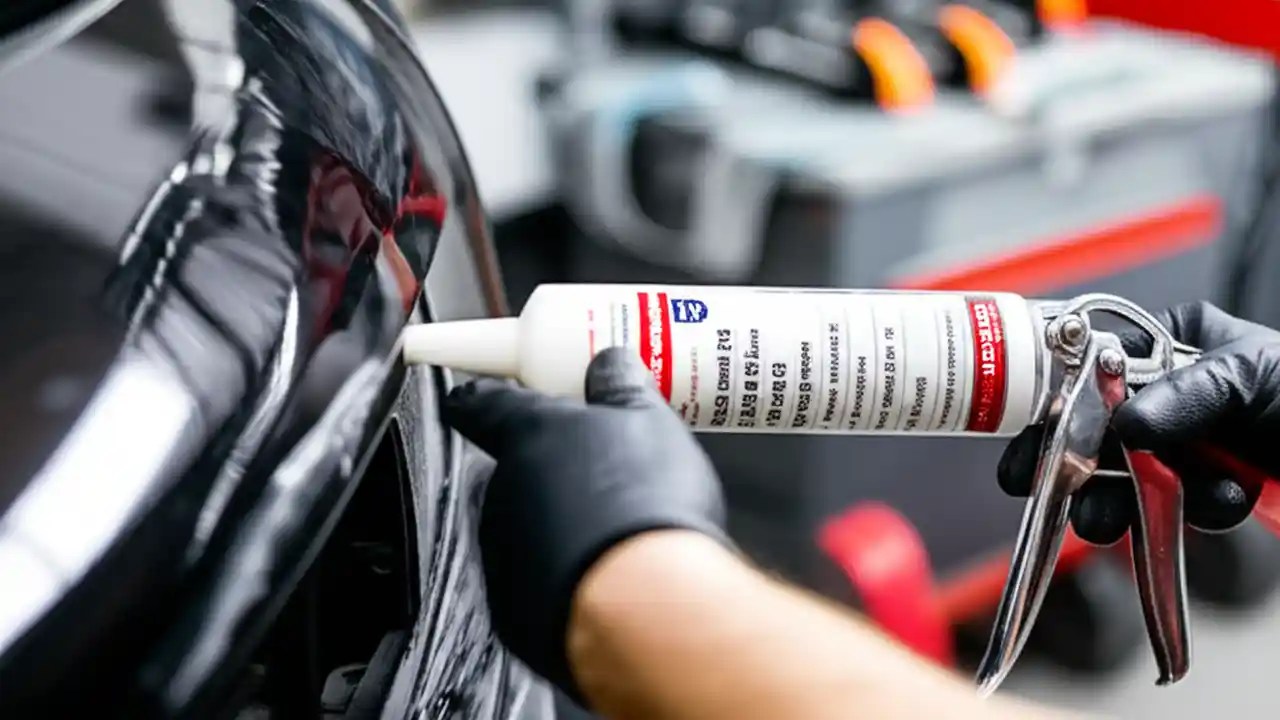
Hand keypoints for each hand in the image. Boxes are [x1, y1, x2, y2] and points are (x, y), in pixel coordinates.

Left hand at [443, 347, 728, 698]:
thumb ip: (621, 386)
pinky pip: (536, 585)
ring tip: (620, 532)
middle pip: (515, 470)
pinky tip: (609, 580)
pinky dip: (565, 579)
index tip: (480, 393)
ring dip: (560, 527)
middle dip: (553, 471)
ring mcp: (503, 554)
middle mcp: (502, 491)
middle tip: (606, 470)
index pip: (477, 402)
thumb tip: (612, 363)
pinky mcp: (516, 612)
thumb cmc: (644, 507)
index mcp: (526, 433)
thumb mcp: (650, 419)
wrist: (648, 608)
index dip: (479, 396)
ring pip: (525, 529)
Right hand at [998, 301, 1279, 544]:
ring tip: (1120, 519)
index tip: (1033, 439)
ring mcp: (1192, 441)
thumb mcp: (1252, 377)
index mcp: (1178, 344)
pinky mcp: (1211, 486)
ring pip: (1129, 475)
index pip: (1095, 366)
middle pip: (1099, 428)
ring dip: (1128, 500)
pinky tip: (1225, 502)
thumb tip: (1123, 422)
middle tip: (1057, 491)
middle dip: (1079, 466)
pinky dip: (1194, 512)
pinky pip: (1176, 505)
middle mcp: (1175, 391)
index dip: (1057, 403)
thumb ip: (1186, 396)